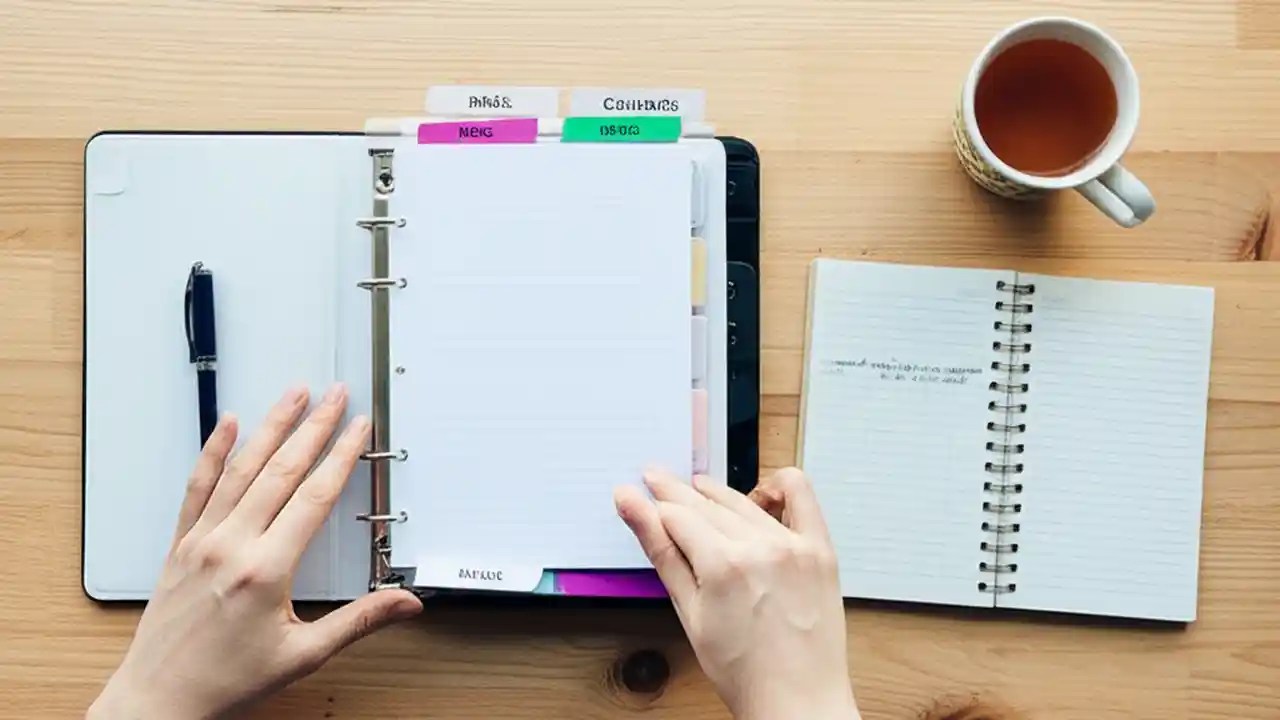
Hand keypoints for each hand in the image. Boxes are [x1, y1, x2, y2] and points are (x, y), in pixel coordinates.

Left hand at [88, 384, 422, 719]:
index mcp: (265, 571)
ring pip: (241, 470)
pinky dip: (213, 453)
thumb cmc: (226, 684)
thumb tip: (405, 603)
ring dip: (271, 427)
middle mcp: (230, 547)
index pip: (314, 497)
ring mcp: (201, 542)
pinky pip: (197, 488)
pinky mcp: (179, 546)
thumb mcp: (303, 655)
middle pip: (281, 472)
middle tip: (335, 396)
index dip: (341, 456)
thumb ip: (359, 622)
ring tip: (293, 394)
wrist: (159, 702)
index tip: (358, 428)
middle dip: (313, 427)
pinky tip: (228, 425)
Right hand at [614, 468, 857, 719]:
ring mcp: (793, 545)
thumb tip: (630, 506)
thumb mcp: (688, 612)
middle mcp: (759, 547)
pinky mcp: (819, 549)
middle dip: (676, 492)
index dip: (653, 505)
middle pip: (705, 503)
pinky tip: (759, 496)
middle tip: (655, 478)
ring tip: (695, 490)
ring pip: (742, 500)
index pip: (676, 515)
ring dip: (715, 492)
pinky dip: (777, 485)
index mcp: (723, 566)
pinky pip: (800, 493)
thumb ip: (660, 551)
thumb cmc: (742, 671)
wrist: (797, 700)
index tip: (638, 491)